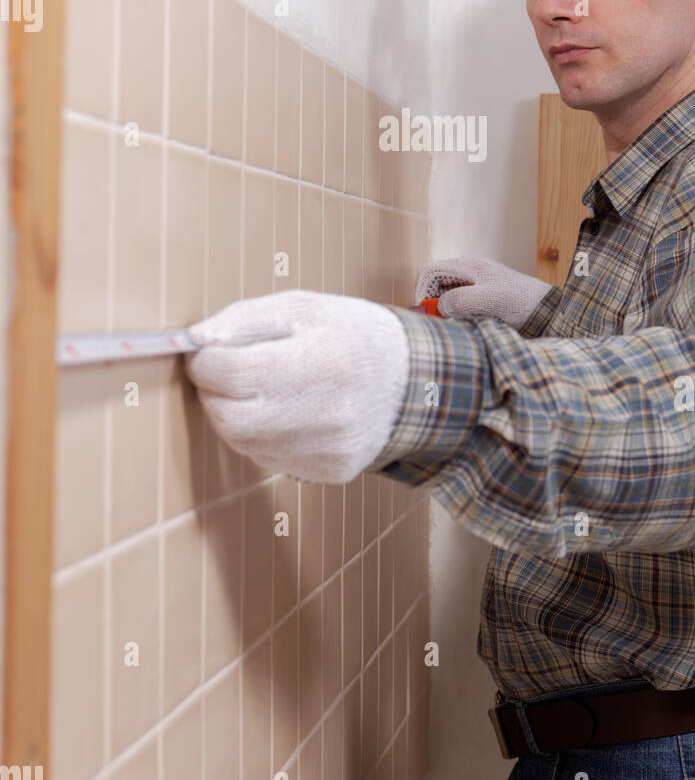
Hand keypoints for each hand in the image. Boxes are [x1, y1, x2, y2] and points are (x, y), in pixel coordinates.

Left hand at [183, 290, 409, 482]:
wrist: (413, 380)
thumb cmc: (355, 335)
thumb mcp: (305, 307)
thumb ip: (245, 318)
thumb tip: (195, 339)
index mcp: (321, 362)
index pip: (230, 374)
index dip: (204, 361)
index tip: (204, 351)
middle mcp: (326, 414)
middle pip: (228, 417)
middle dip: (212, 392)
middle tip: (223, 371)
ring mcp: (327, 450)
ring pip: (242, 442)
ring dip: (233, 414)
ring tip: (258, 388)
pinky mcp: (328, 472)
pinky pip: (266, 458)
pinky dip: (260, 434)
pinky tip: (282, 411)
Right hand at [415, 256, 554, 326]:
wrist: (549, 311)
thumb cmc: (523, 300)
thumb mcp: (490, 299)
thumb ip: (461, 299)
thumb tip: (440, 306)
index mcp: (468, 266)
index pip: (431, 271)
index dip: (423, 290)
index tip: (427, 311)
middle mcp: (469, 274)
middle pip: (437, 286)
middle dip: (434, 304)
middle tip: (441, 322)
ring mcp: (475, 287)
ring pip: (447, 299)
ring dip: (447, 313)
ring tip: (458, 325)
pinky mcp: (482, 301)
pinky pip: (460, 308)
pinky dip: (459, 318)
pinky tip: (469, 326)